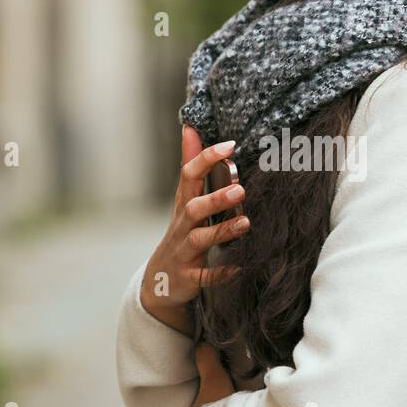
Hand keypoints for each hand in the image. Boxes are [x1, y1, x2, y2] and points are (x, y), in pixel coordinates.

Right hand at [139, 125, 251, 334]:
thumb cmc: (181, 232)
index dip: (206, 158)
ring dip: (222, 231)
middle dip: (214, 198)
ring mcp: (184, 252)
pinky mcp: (190, 277)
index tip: (230, 145)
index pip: (189, 175)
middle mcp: (182, 226)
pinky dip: (221, 273)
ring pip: (200, 240)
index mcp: (183, 203)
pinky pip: (205, 276)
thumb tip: (190, 126)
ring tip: (246, 223)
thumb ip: (191, 164)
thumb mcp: (184, 198)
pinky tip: (240, 267)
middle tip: (240, 189)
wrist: (161, 280)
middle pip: (193, 208)